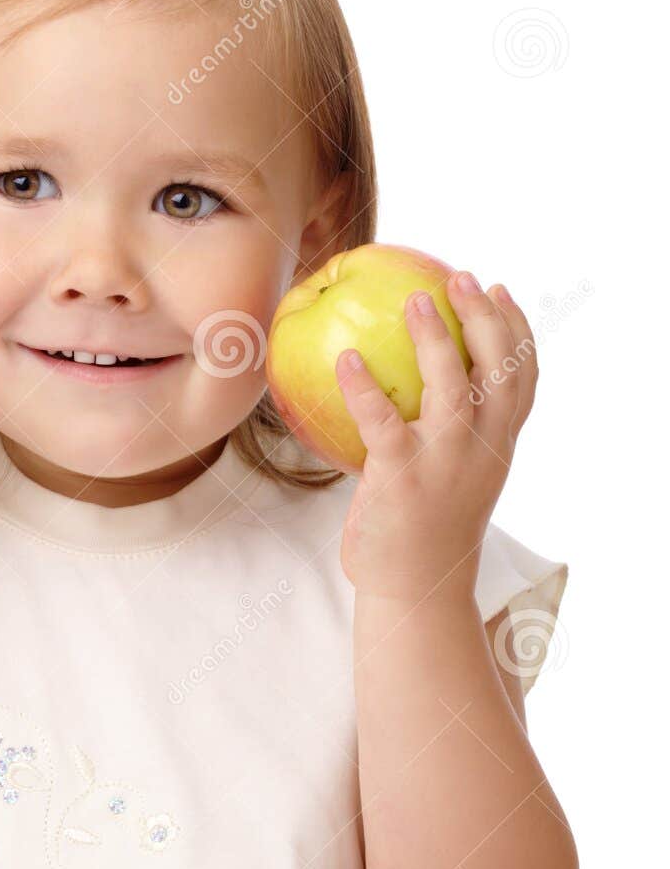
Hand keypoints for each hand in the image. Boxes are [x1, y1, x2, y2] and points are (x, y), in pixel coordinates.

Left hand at [334, 272, 537, 602]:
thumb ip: (448, 435)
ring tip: (416, 300)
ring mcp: (445, 464)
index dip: (518, 330)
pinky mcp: (402, 478)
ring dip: (435, 339)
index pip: (523, 379)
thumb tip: (412, 387)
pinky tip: (346, 358)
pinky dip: (364, 387)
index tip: (502, 290)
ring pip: (451, 387)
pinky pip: (381, 423)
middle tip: (462, 278)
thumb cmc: (425, 530)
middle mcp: (482, 450)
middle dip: (486, 318)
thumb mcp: (453, 477)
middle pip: (499, 371)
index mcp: (498, 447)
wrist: (416, 590)